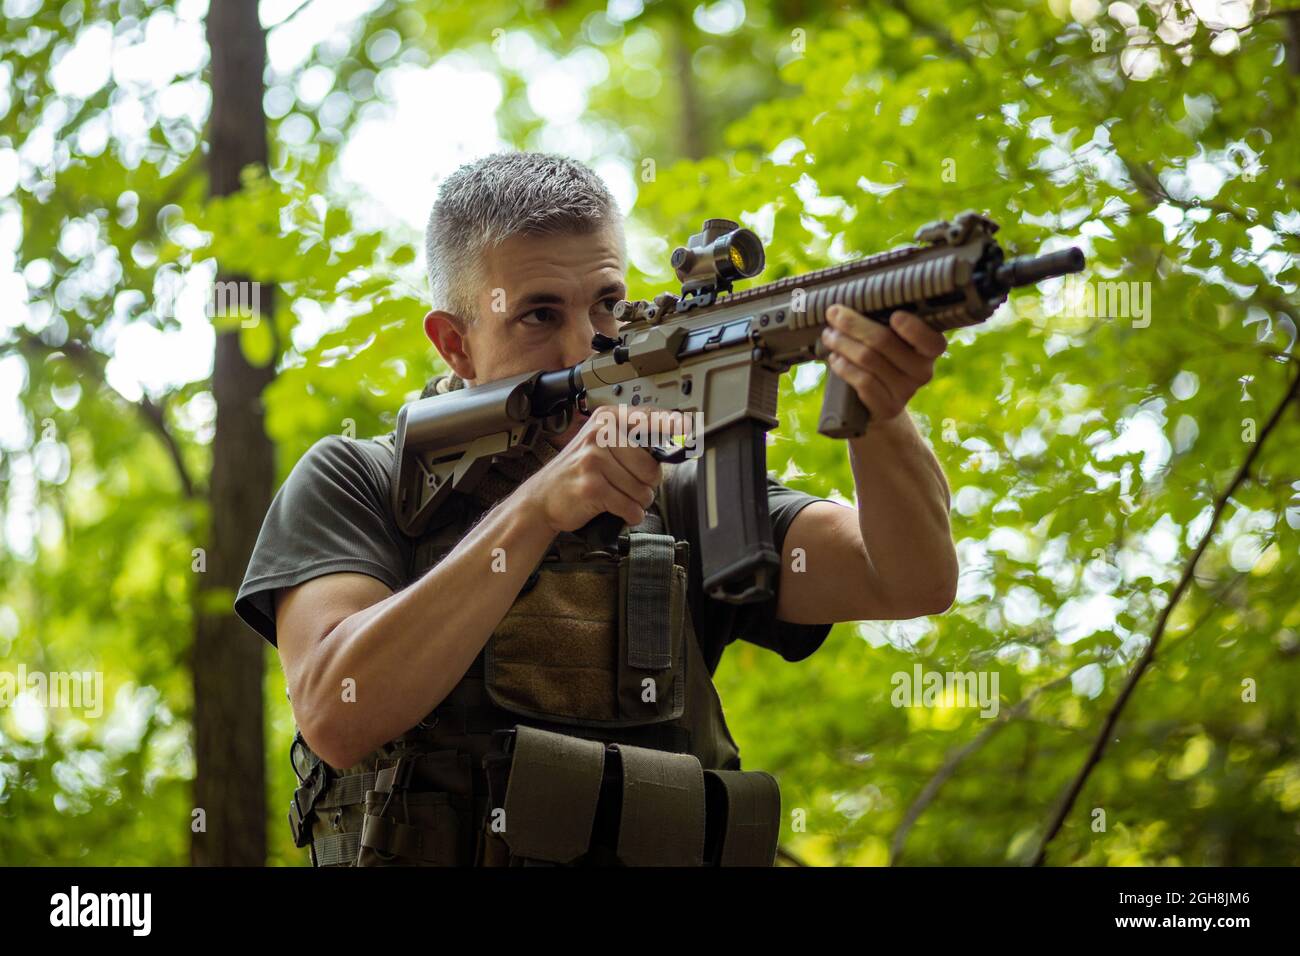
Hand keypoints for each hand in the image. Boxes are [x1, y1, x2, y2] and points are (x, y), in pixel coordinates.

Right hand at [521, 405, 676, 533]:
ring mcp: (594, 460)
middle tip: (628, 486)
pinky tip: (616, 509)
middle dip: (647, 485)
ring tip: (618, 497)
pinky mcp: (592, 486)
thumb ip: (633, 439)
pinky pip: (630, 507)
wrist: (541, 499)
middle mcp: (600, 435)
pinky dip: (629, 515)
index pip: (648, 419)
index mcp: (606, 419)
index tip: (689, 429)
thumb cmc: (577, 472)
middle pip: (651, 467)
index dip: (671, 426)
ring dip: (637, 502)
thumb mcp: (600, 445)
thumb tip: (676, 436)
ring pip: (643, 490)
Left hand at [821, 306, 945, 421]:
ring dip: (842, 343)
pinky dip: (843, 366)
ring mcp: (906, 392)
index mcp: (929, 349)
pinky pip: (862, 381)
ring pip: (868, 359)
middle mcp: (923, 371)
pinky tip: (834, 358)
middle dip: (853, 324)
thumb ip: (879, 320)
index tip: (895, 316)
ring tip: (829, 336)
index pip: (931, 340)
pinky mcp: (888, 407)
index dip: (914, 329)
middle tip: (833, 314)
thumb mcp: (887, 340)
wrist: (877, 404)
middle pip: (884, 341)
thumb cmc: (880, 360)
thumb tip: (845, 304)